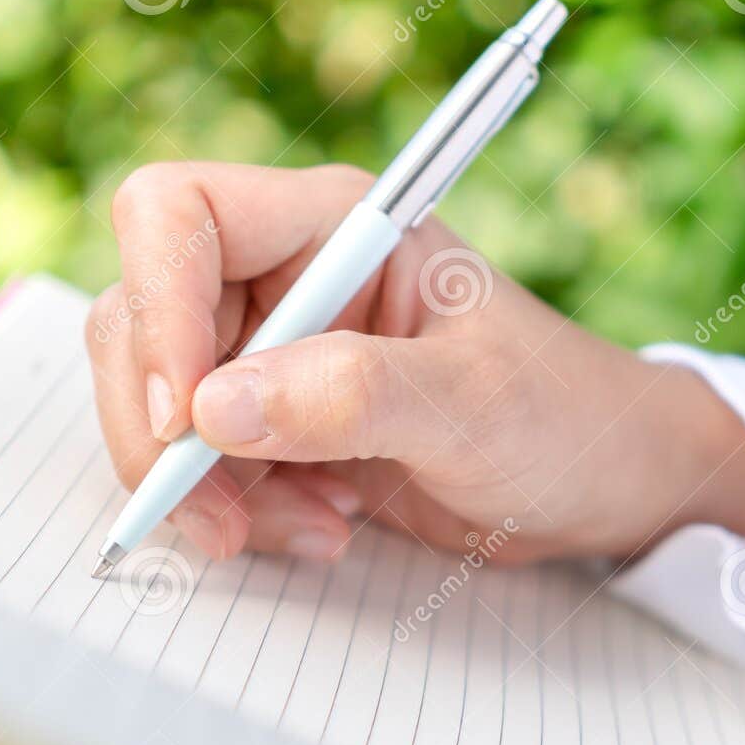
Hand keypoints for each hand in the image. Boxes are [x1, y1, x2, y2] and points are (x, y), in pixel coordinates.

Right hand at [86, 162, 744, 565]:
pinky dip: (234, 510)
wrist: (603, 484)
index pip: (179, 215)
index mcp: (333, 226)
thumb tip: (212, 409)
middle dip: (165, 431)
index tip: (189, 415)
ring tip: (306, 529)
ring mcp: (272, 351)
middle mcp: (286, 277)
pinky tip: (317, 529)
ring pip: (156, 401)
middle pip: (141, 318)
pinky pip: (197, 460)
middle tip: (215, 517)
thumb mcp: (472, 406)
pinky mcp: (272, 421)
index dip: (158, 305)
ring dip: (202, 485)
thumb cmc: (565, 414)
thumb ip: (349, 396)